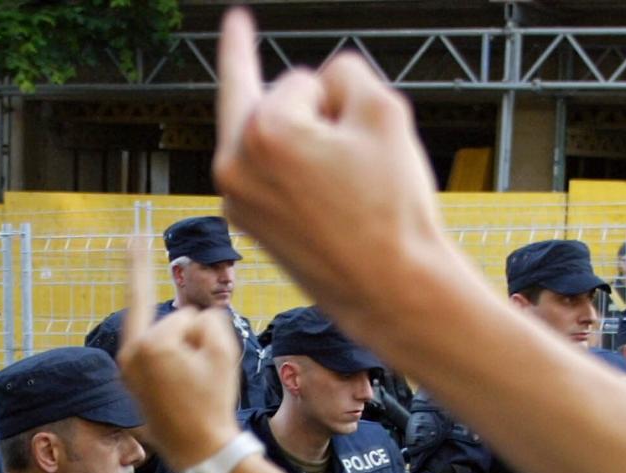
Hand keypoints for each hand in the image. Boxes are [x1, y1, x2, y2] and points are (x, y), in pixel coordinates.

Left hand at [118, 242, 241, 471]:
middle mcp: (130, 355)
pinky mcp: (132, 384)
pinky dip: (176, 366)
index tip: (131, 235)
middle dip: (191, 339)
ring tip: (196, 388)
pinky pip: (160, 360)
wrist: (201, 451)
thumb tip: (193, 321)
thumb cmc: (213, 403)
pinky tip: (188, 388)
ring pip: (165, 341)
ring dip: (184, 353)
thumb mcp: (224, 351)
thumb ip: (208, 319)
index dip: (155, 279)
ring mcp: (128, 372)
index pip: (171, 308)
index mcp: (149, 343)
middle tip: (203, 378)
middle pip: (171, 323)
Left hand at [211, 9, 444, 327]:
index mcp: (263, 130)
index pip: (305, 80)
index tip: (235, 18)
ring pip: (271, 140)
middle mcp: (234, 164)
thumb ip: (344, 72)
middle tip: (356, 169)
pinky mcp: (245, 223)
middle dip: (315, 118)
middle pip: (278, 104)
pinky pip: (268, 175)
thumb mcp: (386, 109)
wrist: (388, 291)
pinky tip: (326, 197)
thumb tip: (315, 94)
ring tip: (346, 191)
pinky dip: (294, 177)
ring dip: (303, 147)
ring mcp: (235, 198)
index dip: (330, 89)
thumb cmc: (392, 205)